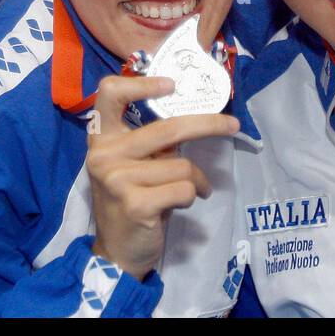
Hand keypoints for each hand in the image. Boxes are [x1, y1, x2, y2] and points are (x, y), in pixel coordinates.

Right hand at [87, 75, 239, 280]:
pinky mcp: (135, 204)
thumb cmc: (132, 200)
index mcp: (102, 139)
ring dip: (197, 180)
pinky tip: (181, 205)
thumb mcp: (134, 166)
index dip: (142, 83)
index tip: (172, 86)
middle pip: (168, 128)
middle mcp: (104, 154)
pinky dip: (192, 196)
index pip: (110, 93)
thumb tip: (196, 116)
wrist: (117, 252)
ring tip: (193, 191)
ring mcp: (117, 179)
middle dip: (208, 125)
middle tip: (232, 126)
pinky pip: (184, 188)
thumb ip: (152, 143)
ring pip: (182, 165)